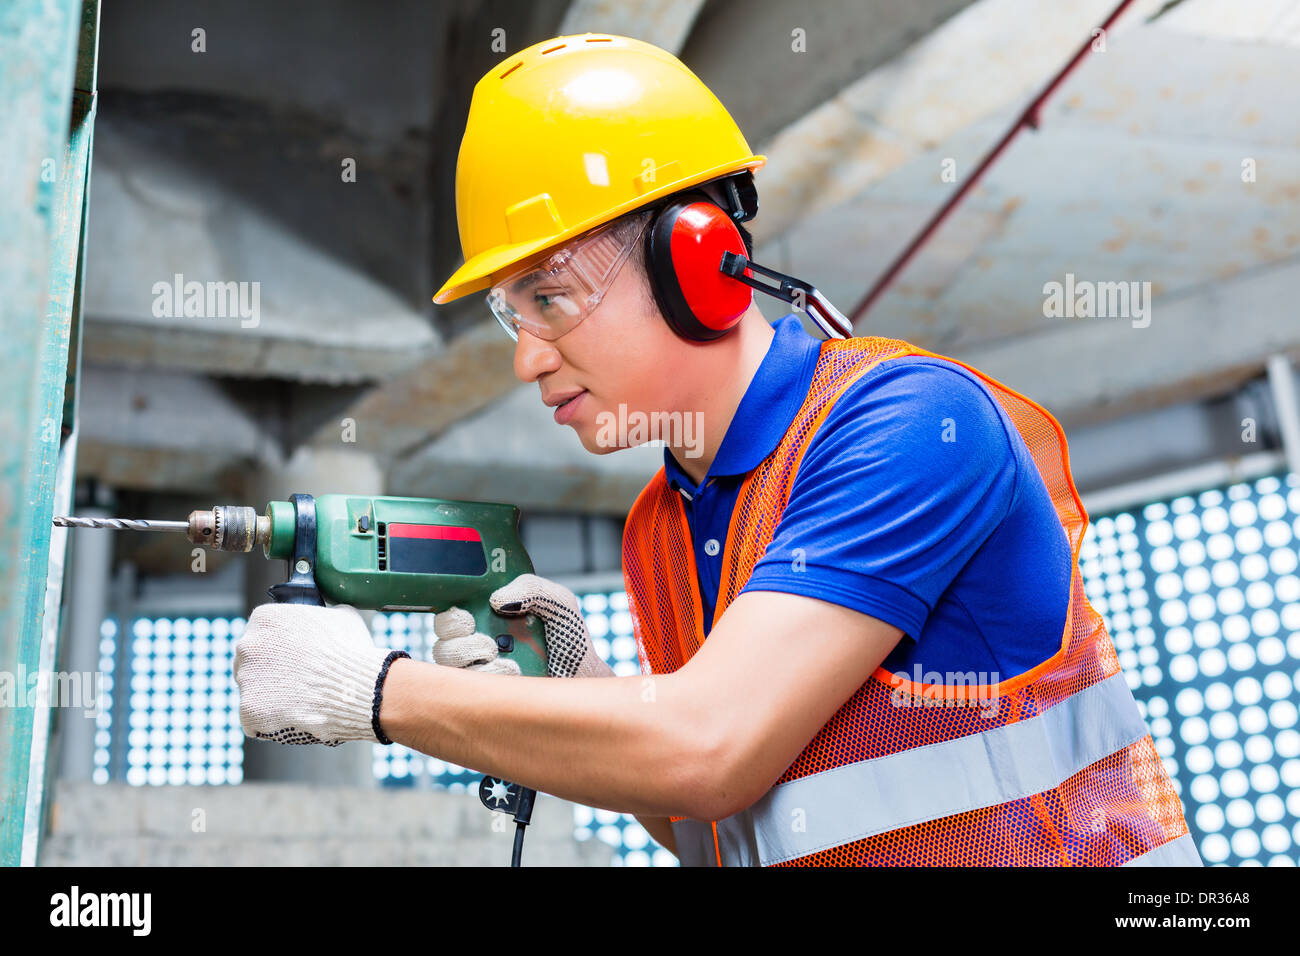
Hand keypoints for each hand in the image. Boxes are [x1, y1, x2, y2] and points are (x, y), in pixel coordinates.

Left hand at [234, 602, 408, 745]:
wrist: (356, 688)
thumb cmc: (353, 651)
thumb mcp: (342, 617)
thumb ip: (323, 617)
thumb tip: (327, 619)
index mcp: (265, 618)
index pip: (262, 634)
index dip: (280, 648)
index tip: (295, 659)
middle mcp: (247, 644)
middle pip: (250, 662)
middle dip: (269, 673)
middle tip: (296, 682)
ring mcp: (246, 678)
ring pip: (252, 691)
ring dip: (270, 698)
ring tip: (300, 704)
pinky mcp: (249, 710)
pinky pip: (254, 720)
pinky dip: (270, 723)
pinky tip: (292, 719)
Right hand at [432, 573, 613, 678]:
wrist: (584, 679)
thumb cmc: (569, 639)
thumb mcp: (557, 603)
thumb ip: (532, 588)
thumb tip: (498, 600)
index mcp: (490, 616)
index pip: (453, 611)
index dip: (452, 613)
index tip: (467, 613)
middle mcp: (478, 642)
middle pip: (443, 637)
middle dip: (455, 633)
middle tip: (480, 632)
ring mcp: (479, 670)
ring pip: (448, 661)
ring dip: (470, 653)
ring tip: (498, 652)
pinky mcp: (486, 694)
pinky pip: (467, 686)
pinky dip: (488, 674)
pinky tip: (513, 671)